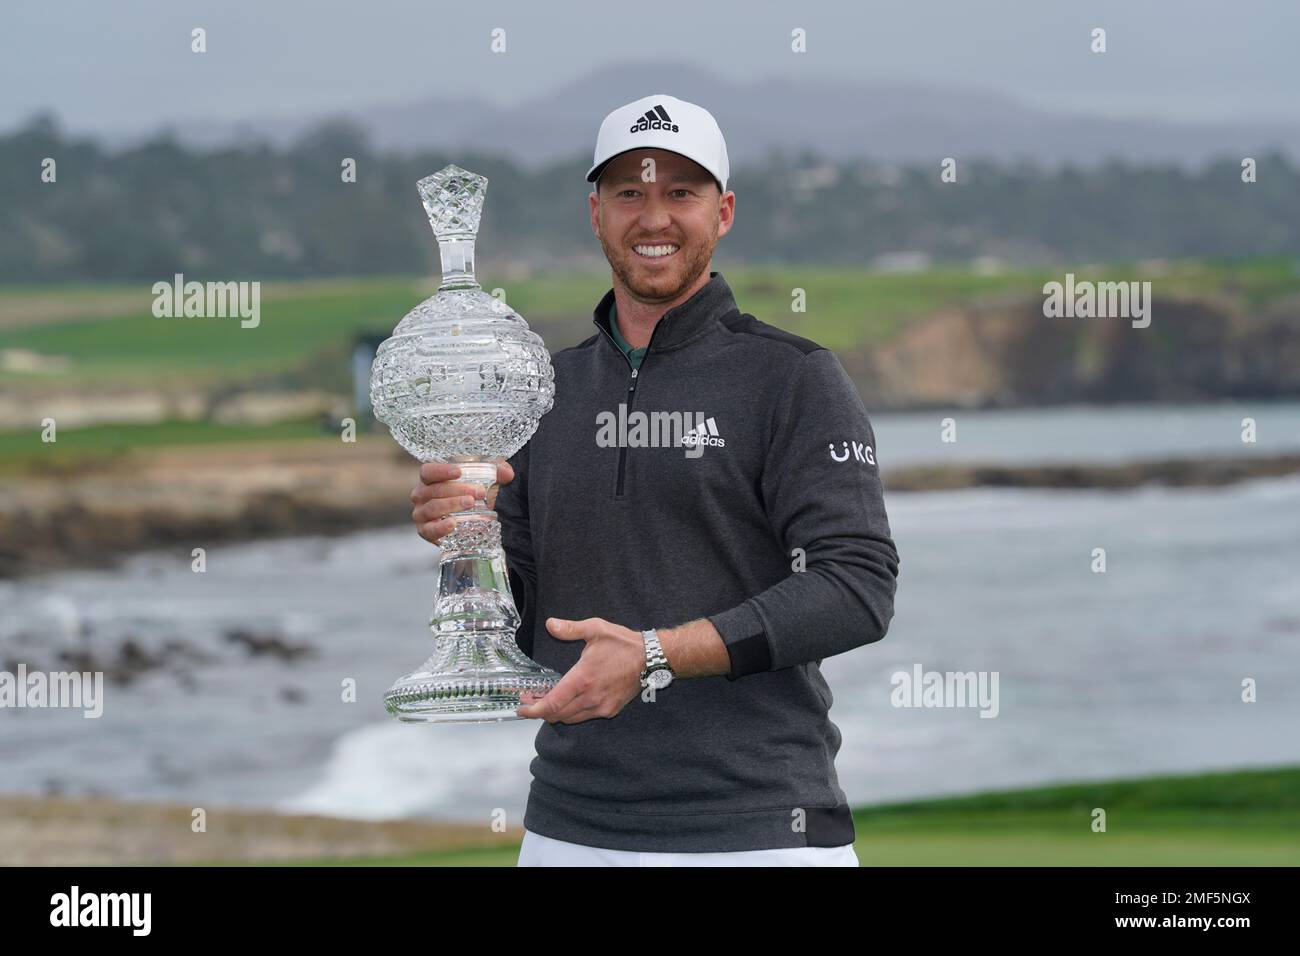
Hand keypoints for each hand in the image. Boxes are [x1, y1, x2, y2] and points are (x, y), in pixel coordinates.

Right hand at [410, 458, 513, 545]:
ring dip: (452, 505)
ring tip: (470, 504)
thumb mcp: (481, 481)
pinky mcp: (425, 532)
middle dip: (457, 490)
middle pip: (434, 490)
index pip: (428, 471)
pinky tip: (453, 523)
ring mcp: (421, 514)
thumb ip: (495, 473)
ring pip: (432, 507)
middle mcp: (421, 495)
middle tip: (478, 492)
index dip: (441, 471)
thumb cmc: (467, 496)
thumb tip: (508, 474)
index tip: (459, 472)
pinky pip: (429, 530)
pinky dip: (440, 527)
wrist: (464, 524)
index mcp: (429, 479)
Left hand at [516, 617, 644, 723]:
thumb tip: (550, 624)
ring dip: (555, 713)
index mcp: (583, 679)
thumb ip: (570, 629)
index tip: (521, 708)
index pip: (552, 703)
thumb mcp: (595, 629)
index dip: (533, 710)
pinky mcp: (610, 710)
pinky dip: (572, 713)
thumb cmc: (623, 643)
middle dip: (540, 710)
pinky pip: (584, 716)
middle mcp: (590, 697)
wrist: (651, 658)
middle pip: (557, 715)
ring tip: (545, 701)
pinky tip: (568, 701)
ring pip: (570, 718)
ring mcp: (601, 706)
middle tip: (529, 701)